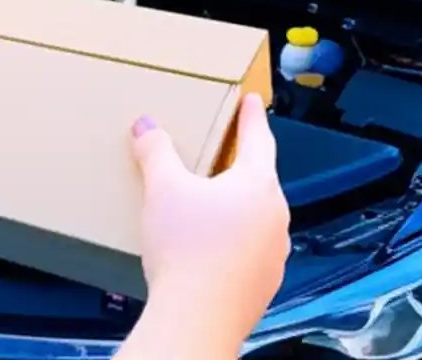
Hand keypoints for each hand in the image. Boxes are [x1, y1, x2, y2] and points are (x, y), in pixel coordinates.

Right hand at [118, 94, 289, 359]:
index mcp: (258, 185)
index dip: (252, 117)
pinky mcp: (265, 283)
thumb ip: (156, 152)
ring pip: (258, 218)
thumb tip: (146, 126)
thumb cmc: (186, 250)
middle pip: (260, 180)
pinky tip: (213, 251)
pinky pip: (252, 252)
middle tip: (227, 154)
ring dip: (238, 209)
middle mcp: (275, 216)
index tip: (254, 102)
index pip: (258, 139)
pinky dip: (235, 244)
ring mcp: (274, 252)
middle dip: (242, 167)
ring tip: (213, 207)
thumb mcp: (163, 190)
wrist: (198, 319)